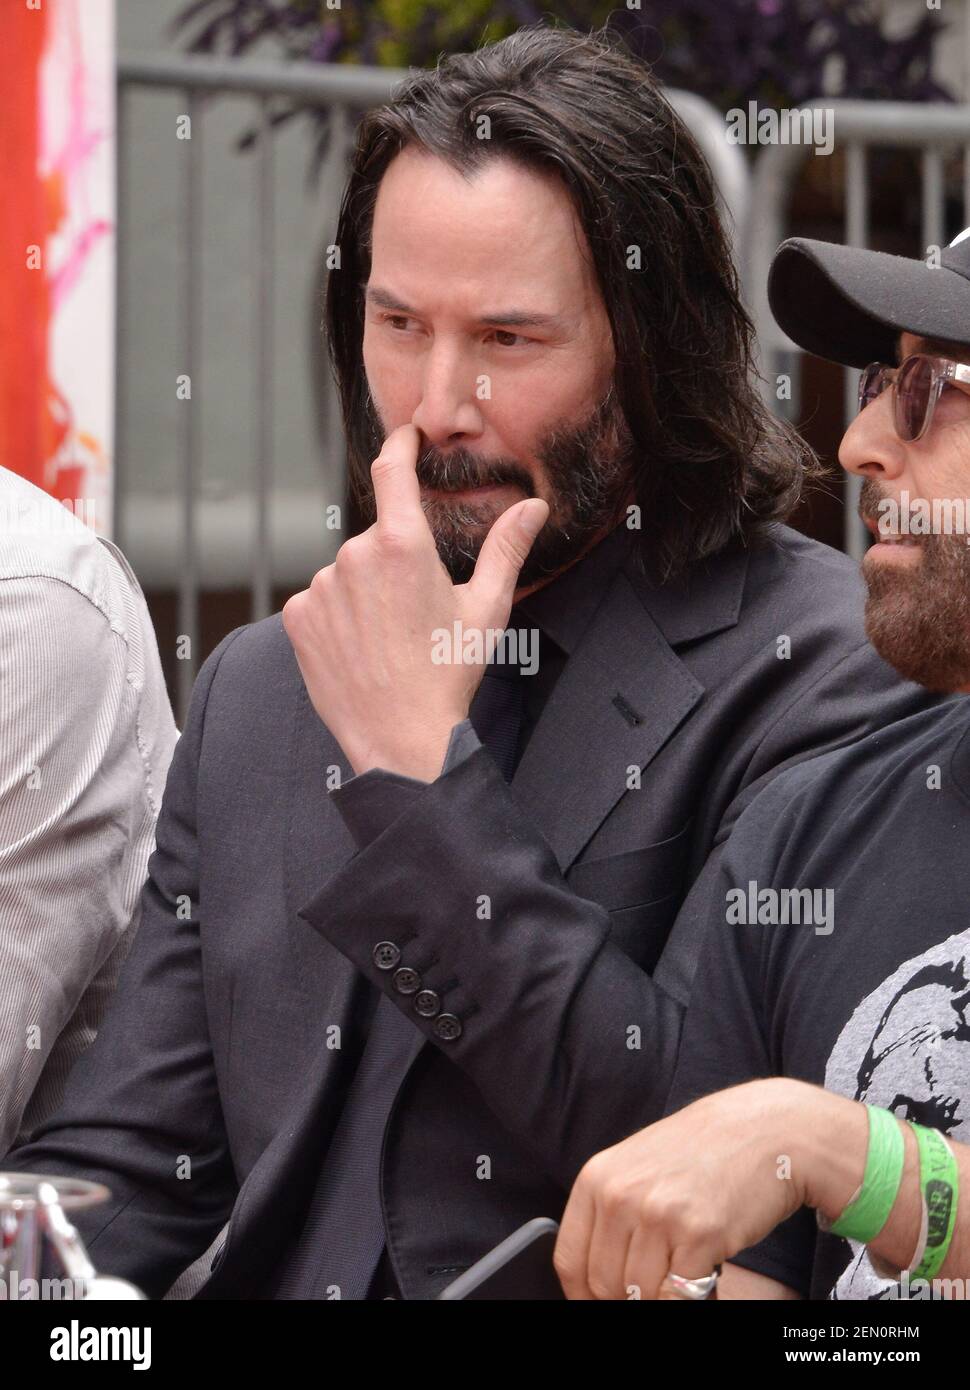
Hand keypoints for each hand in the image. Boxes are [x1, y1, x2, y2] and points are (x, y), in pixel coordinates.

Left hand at [282, 424, 548, 779]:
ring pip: (347, 572)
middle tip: (416, 614)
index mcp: (404, 545)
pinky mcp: (297, 616)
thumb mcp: (487, 609)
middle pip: (377, 538)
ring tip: (388, 640)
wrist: (401, 739)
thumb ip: (507, 549)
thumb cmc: (449, 675)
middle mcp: (354, 556)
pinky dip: (337, 617)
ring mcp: (320, 587)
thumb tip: (533, 508)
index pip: (393, 470)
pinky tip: (360, 650)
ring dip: (365, 592)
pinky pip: (320, 601)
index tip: (406, 434)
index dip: (400, 444)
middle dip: (395, 563)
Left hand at [553, 1078, 843, 1299]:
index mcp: (597, 1178)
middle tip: (659, 1282)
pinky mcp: (699, 1234)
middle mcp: (620, 1194)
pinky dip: (693, 1297)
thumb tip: (596, 1277)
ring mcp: (658, 1214)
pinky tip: (706, 1277)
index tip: (601, 1301)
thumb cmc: (703, 1151)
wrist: (764, 1130)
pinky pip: (679, 1297)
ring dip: (663, 1295)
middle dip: (630, 1296)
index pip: (570, 1261)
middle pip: (604, 1285)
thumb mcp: (638, 1167)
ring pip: (641, 1296)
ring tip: (685, 1271)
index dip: (586, 1294)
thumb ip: (612, 1213)